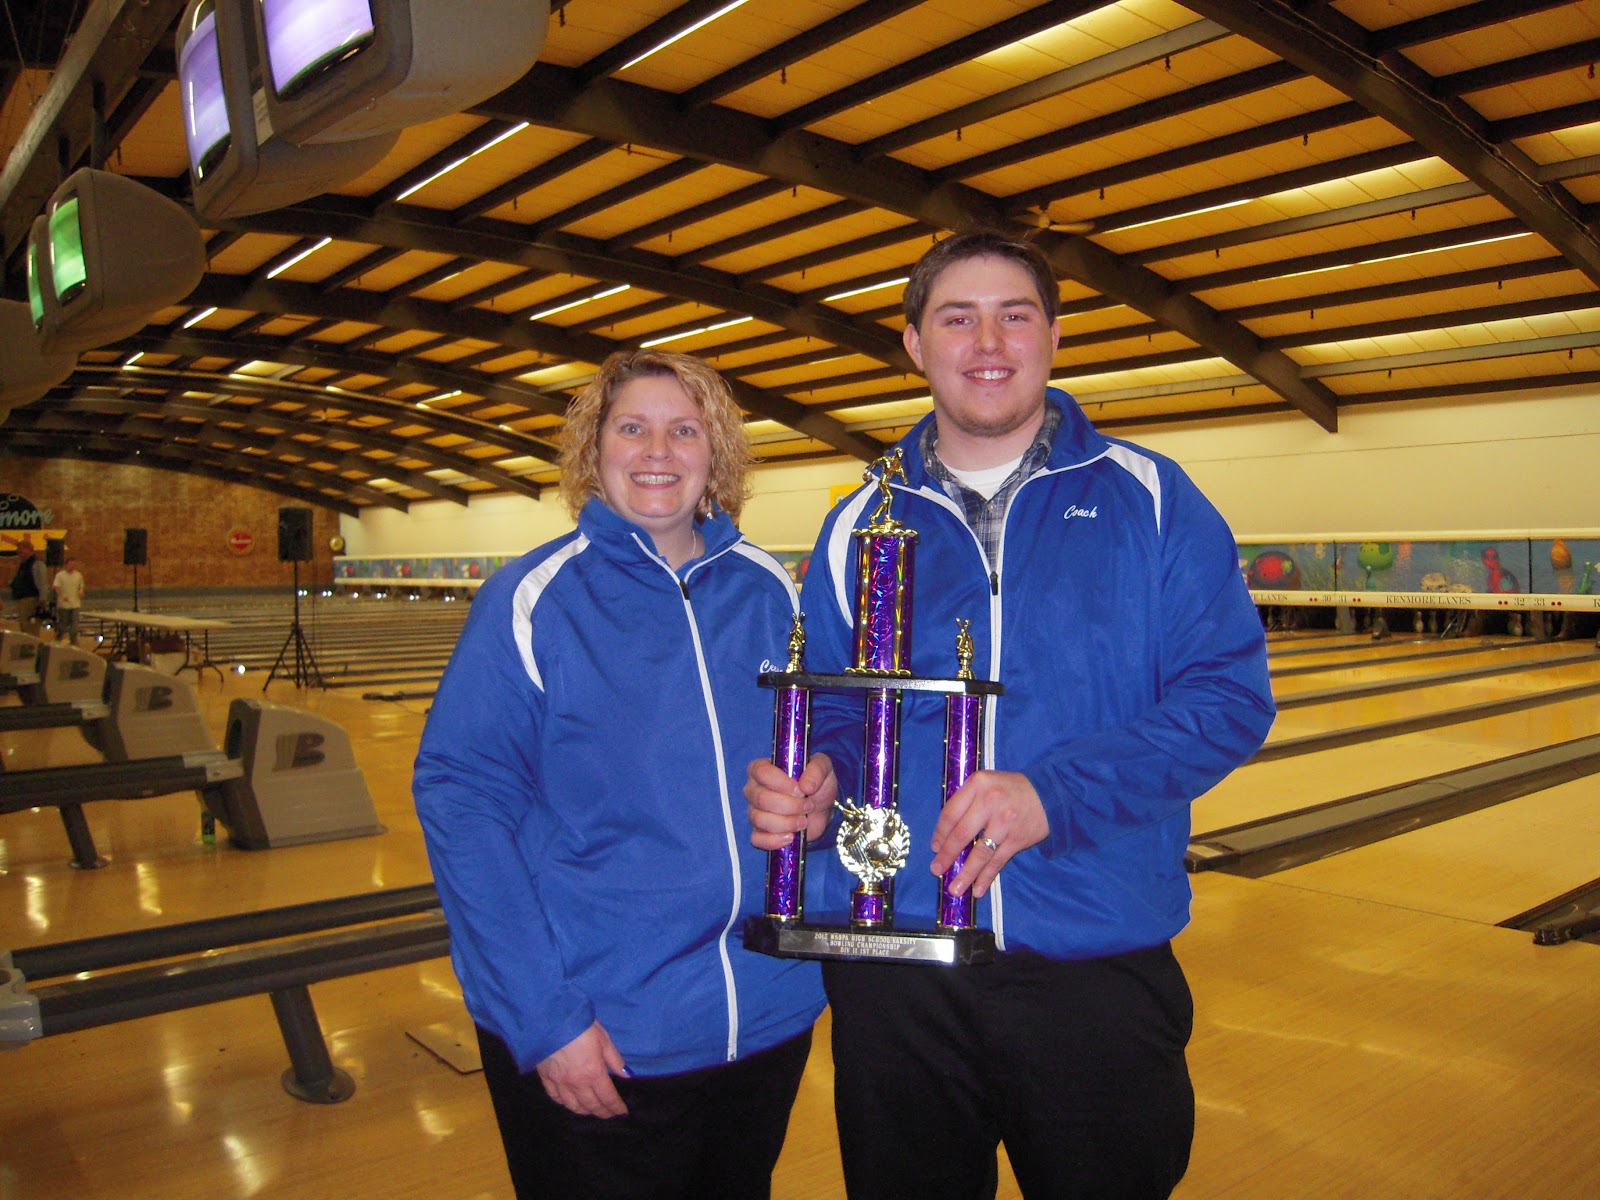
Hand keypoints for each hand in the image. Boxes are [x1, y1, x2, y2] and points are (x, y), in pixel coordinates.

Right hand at [536, 1021, 628, 1117]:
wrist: (551, 1020)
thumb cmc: (580, 1026)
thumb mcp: (603, 1038)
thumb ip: (614, 1059)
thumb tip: (626, 1075)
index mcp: (593, 1073)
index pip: (607, 1097)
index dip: (616, 1107)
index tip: (622, 1112)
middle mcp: (576, 1083)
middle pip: (591, 1105)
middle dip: (602, 1112)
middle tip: (609, 1114)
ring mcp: (559, 1083)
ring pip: (573, 1106)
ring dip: (585, 1111)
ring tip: (592, 1110)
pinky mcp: (546, 1079)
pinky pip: (556, 1098)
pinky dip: (566, 1104)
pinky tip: (570, 1102)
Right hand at [745, 752, 835, 850]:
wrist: (821, 809)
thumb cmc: (816, 784)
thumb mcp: (823, 768)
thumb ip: (817, 769)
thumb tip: (805, 786)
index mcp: (762, 769)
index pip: (761, 772)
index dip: (781, 783)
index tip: (801, 790)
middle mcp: (753, 789)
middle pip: (761, 799)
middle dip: (790, 805)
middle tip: (808, 806)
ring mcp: (754, 812)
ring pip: (760, 820)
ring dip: (787, 823)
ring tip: (803, 821)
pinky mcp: (759, 832)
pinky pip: (757, 839)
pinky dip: (775, 840)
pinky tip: (791, 837)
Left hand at [929, 770, 1049, 898]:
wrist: (1050, 794)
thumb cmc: (1011, 789)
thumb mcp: (987, 783)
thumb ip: (968, 800)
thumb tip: (945, 833)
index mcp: (978, 784)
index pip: (951, 812)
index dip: (940, 833)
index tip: (934, 847)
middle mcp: (989, 802)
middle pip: (961, 834)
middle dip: (947, 855)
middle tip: (936, 870)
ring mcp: (1005, 822)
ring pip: (980, 853)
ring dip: (966, 873)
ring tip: (955, 889)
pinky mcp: (1017, 839)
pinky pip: (997, 861)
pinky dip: (986, 877)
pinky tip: (978, 889)